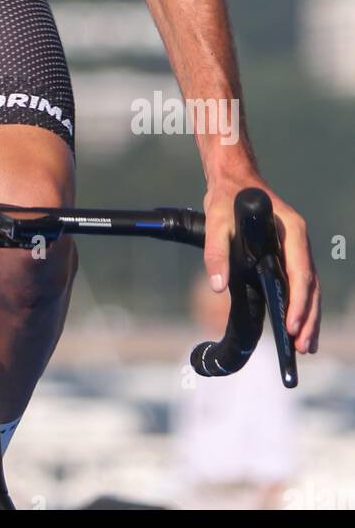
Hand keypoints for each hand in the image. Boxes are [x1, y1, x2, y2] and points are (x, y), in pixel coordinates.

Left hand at [203, 173, 320, 354]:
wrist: (233, 179)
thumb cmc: (227, 198)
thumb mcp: (216, 221)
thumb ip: (216, 251)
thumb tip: (217, 285)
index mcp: (291, 231)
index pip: (301, 272)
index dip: (298, 301)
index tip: (291, 325)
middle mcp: (299, 242)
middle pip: (311, 286)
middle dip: (309, 318)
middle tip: (302, 348)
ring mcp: (296, 249)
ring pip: (310, 288)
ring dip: (309, 317)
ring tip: (305, 347)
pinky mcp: (289, 255)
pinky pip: (300, 284)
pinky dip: (301, 307)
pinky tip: (297, 327)